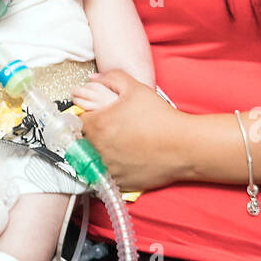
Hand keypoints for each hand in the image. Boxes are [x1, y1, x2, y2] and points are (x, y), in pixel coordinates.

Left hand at [76, 71, 189, 191]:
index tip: (95, 116)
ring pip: (92, 160)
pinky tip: (124, 158)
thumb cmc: (160, 117)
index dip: (86, 116)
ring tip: (116, 144)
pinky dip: (111, 168)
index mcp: (98, 125)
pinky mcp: (119, 182)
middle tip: (108, 129)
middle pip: (82, 141)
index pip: (77, 120)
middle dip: (90, 134)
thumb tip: (94, 78)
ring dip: (98, 152)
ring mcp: (108, 168)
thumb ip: (111, 78)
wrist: (184, 145)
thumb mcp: (135, 88)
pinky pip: (106, 175)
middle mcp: (98, 149)